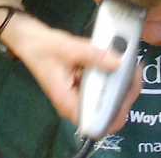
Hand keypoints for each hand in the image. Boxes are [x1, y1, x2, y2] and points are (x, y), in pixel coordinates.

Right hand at [6, 14, 141, 134]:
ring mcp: (80, 96)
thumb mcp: (67, 48)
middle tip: (133, 70)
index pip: (102, 121)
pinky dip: (113, 77)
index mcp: (70, 104)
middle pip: (110, 111)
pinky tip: (117, 61)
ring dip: (121, 83)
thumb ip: (94, 56)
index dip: (119, 109)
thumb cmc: (41, 47)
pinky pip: (103, 87)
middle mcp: (76, 105)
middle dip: (125, 92)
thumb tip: (119, 63)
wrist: (27, 37)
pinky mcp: (83, 86)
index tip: (128, 87)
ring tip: (129, 64)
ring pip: (109, 99)